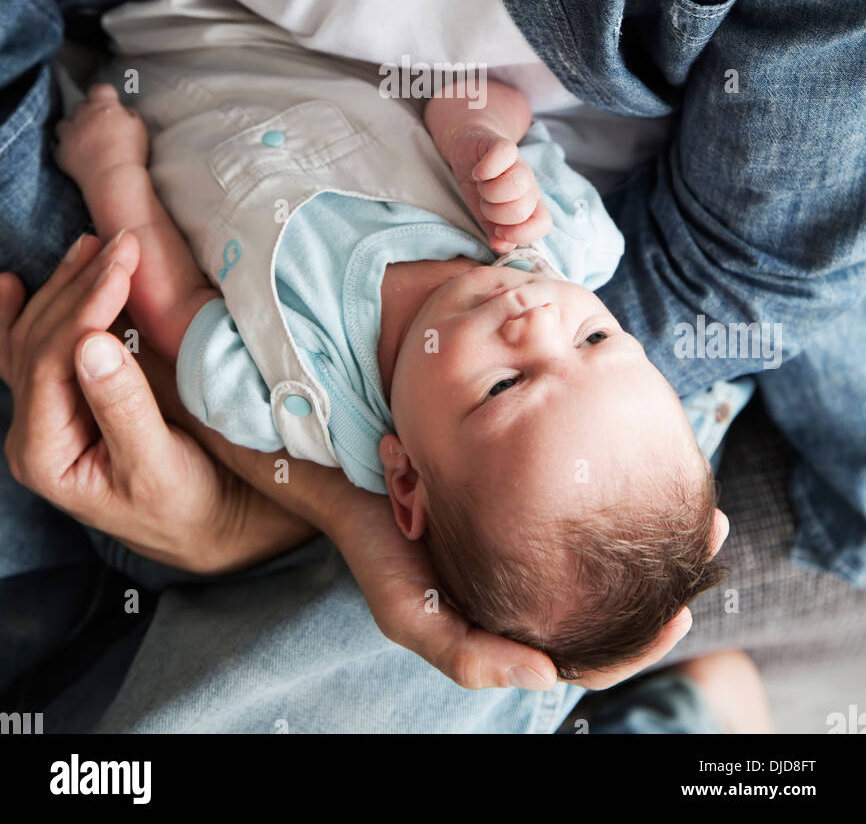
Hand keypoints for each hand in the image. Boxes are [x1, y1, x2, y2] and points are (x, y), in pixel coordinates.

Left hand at [0, 234, 311, 572]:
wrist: (209, 526)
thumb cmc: (187, 504)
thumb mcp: (156, 466)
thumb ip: (122, 407)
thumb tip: (93, 343)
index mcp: (44, 453)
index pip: (50, 362)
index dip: (85, 307)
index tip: (125, 265)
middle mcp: (33, 431)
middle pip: (37, 340)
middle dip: (78, 285)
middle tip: (125, 245)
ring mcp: (46, 414)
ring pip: (33, 335)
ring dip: (63, 285)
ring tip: (97, 244)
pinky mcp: (67, 401)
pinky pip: (35, 348)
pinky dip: (29, 309)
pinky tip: (13, 284)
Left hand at [54, 82, 148, 190]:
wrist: (113, 177)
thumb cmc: (130, 151)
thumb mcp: (138, 126)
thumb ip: (128, 114)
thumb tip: (122, 112)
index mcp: (103, 105)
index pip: (100, 89)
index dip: (105, 95)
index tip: (111, 104)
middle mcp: (82, 114)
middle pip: (82, 106)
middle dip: (89, 112)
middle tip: (101, 127)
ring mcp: (69, 133)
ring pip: (64, 124)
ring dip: (72, 128)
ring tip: (84, 140)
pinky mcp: (61, 152)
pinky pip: (59, 146)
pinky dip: (66, 149)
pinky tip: (76, 157)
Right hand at [325, 480, 700, 690]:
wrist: (345, 476)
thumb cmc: (377, 548)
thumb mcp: (409, 613)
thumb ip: (468, 656)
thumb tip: (548, 675)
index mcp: (510, 623)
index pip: (588, 653)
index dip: (640, 644)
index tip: (683, 610)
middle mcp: (527, 585)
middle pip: (610, 596)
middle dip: (666, 573)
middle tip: (713, 531)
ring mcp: (528, 537)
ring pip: (602, 546)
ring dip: (652, 525)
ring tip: (699, 499)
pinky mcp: (523, 491)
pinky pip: (579, 500)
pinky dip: (615, 488)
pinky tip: (643, 463)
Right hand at [446, 128, 551, 252]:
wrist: (472, 149)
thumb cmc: (483, 186)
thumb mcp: (487, 215)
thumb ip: (495, 233)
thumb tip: (502, 246)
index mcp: (529, 204)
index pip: (543, 224)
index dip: (520, 233)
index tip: (498, 230)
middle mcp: (528, 184)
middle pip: (522, 208)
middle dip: (495, 213)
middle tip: (486, 203)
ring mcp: (517, 163)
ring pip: (515, 184)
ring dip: (489, 192)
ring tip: (481, 187)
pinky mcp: (501, 145)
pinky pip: (503, 154)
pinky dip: (486, 167)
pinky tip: (478, 171)